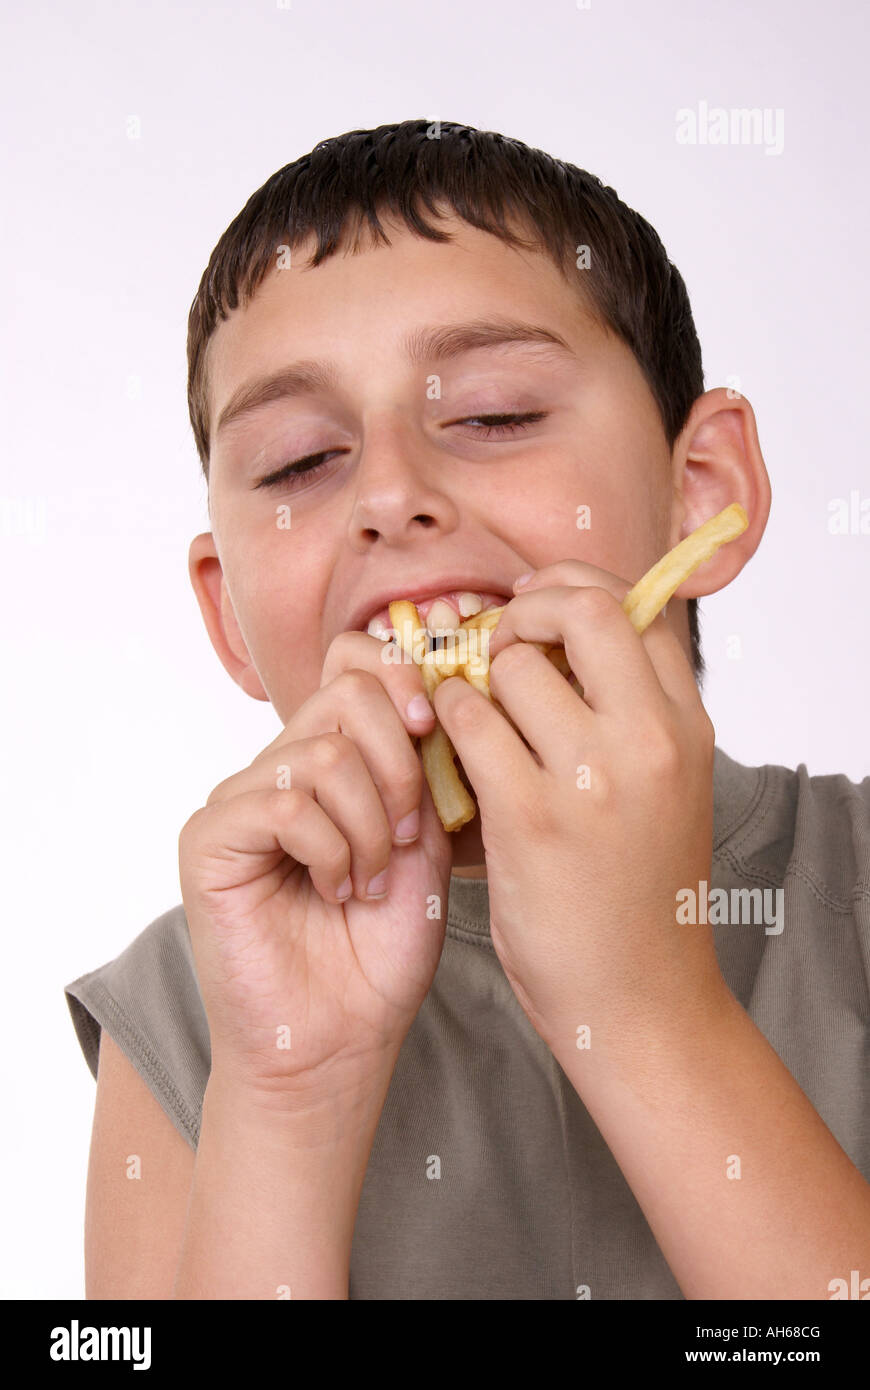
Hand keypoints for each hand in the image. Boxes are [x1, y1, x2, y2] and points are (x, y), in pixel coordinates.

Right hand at [178, 631, 451, 1106]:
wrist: (338, 1041)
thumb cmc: (380, 953)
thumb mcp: (425, 845)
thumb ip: (423, 770)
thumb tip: (435, 695)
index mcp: (328, 759)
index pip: (352, 662)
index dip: (401, 678)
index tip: (434, 728)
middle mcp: (277, 767)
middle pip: (346, 694)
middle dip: (400, 765)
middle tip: (408, 837)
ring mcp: (238, 800)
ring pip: (322, 752)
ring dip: (370, 823)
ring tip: (370, 881)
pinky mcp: (208, 839)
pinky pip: (284, 803)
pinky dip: (331, 850)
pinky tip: (336, 892)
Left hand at [431, 560, 727, 1046]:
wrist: (640, 1002)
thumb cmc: (637, 893)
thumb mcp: (666, 790)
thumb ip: (630, 715)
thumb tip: (557, 640)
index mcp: (688, 728)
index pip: (640, 606)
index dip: (577, 591)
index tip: (536, 611)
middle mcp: (651, 740)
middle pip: (583, 608)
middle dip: (526, 609)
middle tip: (496, 643)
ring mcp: (593, 778)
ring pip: (509, 664)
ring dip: (474, 679)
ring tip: (470, 717)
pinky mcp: (532, 819)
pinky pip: (468, 722)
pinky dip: (447, 723)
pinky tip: (449, 756)